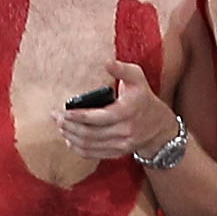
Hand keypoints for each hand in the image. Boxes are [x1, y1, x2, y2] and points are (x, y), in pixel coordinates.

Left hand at [57, 58, 177, 163]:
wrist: (160, 126)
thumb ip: (121, 69)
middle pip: (90, 133)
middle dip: (69, 126)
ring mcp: (122, 144)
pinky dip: (79, 148)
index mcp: (127, 111)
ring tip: (60, 126)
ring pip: (90, 145)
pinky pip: (94, 154)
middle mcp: (125, 131)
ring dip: (71, 136)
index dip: (78, 116)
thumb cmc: (144, 97)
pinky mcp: (118, 153)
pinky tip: (69, 139)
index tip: (63, 111)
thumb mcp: (137, 78)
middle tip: (56, 118)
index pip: (98, 118)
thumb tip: (106, 61)